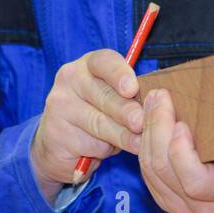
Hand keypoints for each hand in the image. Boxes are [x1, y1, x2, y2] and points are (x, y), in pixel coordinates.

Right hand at [30, 49, 144, 203]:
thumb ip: (130, 97)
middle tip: (141, 123)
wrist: (60, 143)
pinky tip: (109, 151)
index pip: (104, 61)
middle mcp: (70, 79)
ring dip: (122, 135)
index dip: (119, 73)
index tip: (132, 88)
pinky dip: (104, 150)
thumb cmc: (97, 114)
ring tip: (138, 144)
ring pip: (98, 122)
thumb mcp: (114, 99)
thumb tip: (157, 105)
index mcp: (88, 64)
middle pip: (103, 94)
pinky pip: (89, 142)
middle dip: (126, 111)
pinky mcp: (56, 132)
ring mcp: (59, 105)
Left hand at [130, 88, 213, 212]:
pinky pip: (147, 173)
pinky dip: (144, 144)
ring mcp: (181, 208)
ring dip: (147, 132)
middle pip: (165, 169)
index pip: (195, 180)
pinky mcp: (167, 201)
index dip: (181, 152)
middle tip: (160, 96)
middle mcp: (203, 207)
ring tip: (152, 102)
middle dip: (158, 127)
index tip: (181, 123)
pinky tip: (149, 121)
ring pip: (150, 170)